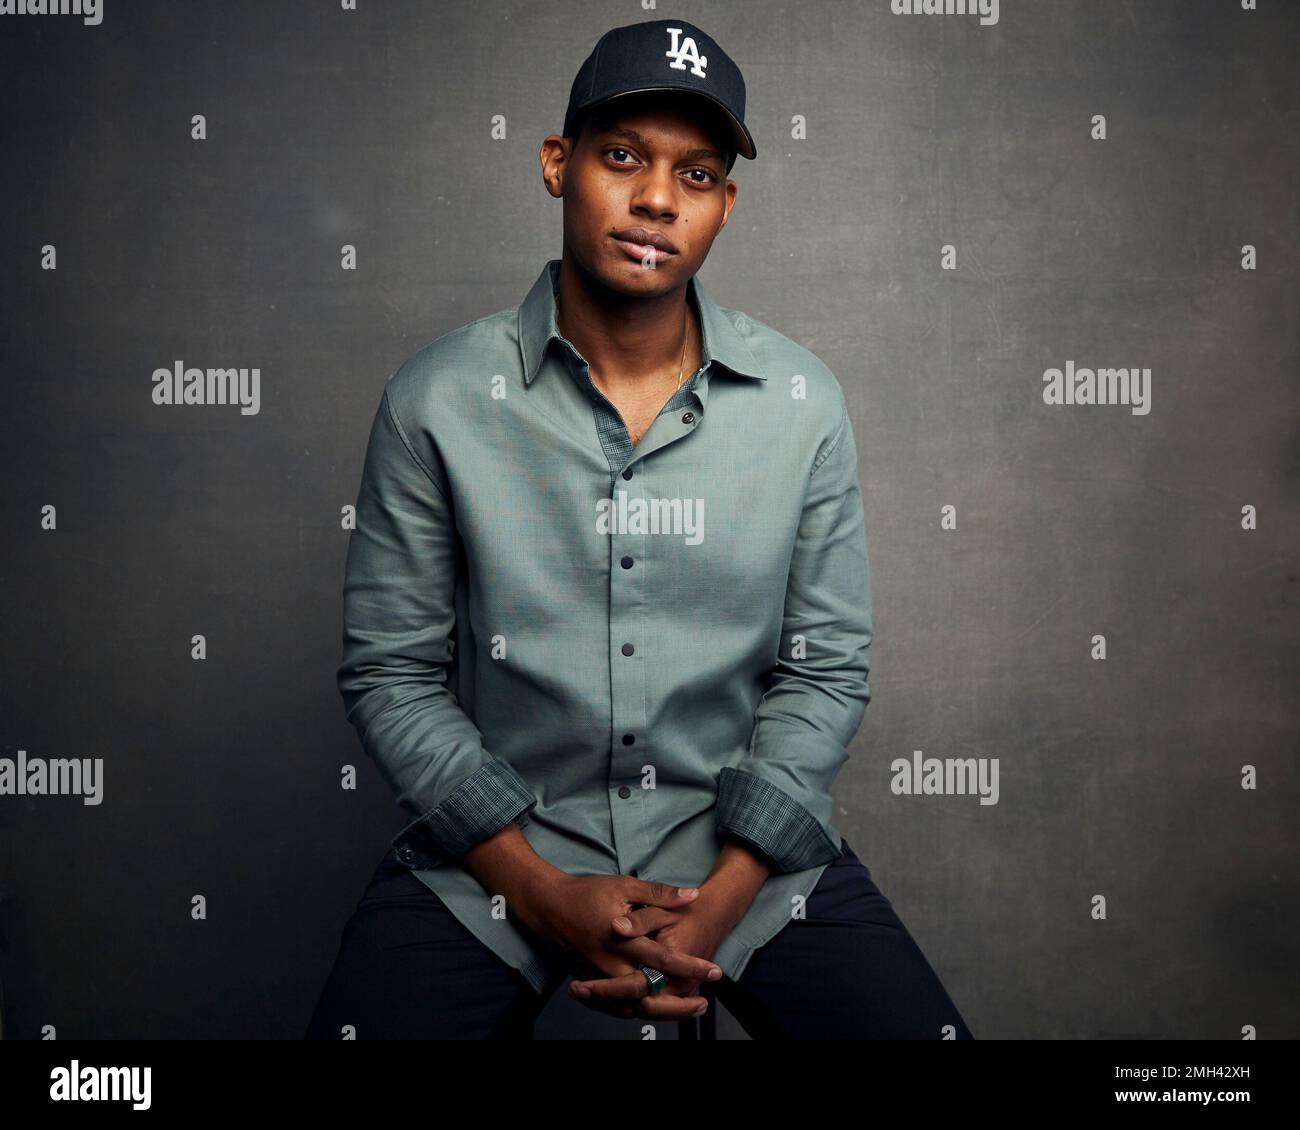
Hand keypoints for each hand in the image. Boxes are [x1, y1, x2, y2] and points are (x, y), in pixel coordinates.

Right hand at [567, 885, 734, 1016]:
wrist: (547, 906)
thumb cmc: (585, 893)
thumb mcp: (625, 885)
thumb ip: (660, 893)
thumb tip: (691, 895)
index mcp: (622, 941)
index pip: (664, 960)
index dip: (692, 967)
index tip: (714, 971)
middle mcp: (611, 965)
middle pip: (650, 997)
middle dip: (680, 1005)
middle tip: (702, 1004)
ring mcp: (599, 977)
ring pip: (633, 1008)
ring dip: (662, 1013)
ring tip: (686, 1011)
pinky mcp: (591, 981)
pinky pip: (615, 1007)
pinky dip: (636, 1012)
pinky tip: (652, 1010)